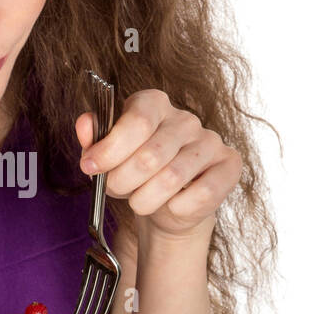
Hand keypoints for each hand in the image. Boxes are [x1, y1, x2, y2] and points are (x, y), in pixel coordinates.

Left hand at [76, 89, 242, 240]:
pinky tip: (170, 205)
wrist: (170, 203)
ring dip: (145, 199)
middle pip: (150, 155)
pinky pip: (201, 195)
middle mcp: (185, 119)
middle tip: (116, 189)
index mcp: (154, 104)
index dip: (110, 149)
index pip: (137, 121)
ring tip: (139, 201)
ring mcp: (210, 142)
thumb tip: (85, 124)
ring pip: (172, 179)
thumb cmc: (136, 173)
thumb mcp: (108, 156)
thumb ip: (94, 139)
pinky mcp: (229, 166)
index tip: (90, 167)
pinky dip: (176, 208)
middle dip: (123, 181)